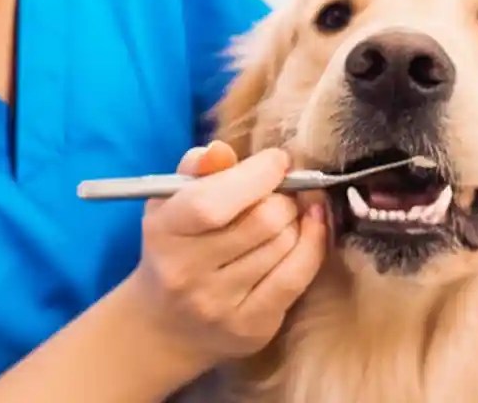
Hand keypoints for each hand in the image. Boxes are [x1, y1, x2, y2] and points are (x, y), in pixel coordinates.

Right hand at [124, 142, 325, 369]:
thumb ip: (196, 169)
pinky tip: (313, 227)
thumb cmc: (173, 248)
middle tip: (282, 193)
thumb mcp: (170, 202)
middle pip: (263, 220)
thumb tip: (222, 150)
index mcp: (164, 232)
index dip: (258, 174)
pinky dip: (313, 244)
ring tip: (288, 215)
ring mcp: (220, 305)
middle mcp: (187, 272)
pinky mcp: (252, 327)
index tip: (277, 161)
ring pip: (285, 244)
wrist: (164, 325)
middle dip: (283, 197)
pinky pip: (297, 276)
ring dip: (297, 220)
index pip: (214, 201)